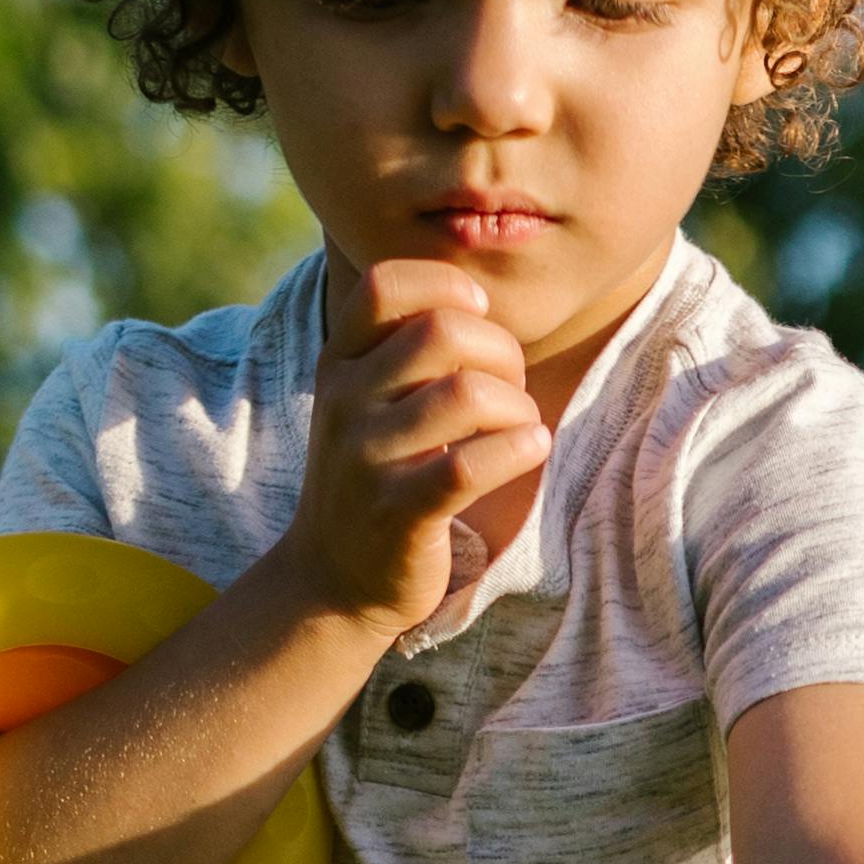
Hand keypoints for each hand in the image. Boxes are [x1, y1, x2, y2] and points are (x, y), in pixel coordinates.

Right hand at [289, 259, 548, 632]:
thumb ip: (403, 349)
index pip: (384, 285)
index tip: (478, 313)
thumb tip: (478, 302)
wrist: (333, 580)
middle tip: (511, 386)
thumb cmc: (375, 476)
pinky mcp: (399, 514)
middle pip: (443, 331)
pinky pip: (469, 467)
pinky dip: (519, 449)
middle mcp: (345, 402)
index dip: (445, 284)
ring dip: (517, 405)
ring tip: (521, 427)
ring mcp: (367, 458)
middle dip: (501, 351)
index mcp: (339, 363)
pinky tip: (531, 449)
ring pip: (467, 394)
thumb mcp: (366, 402)